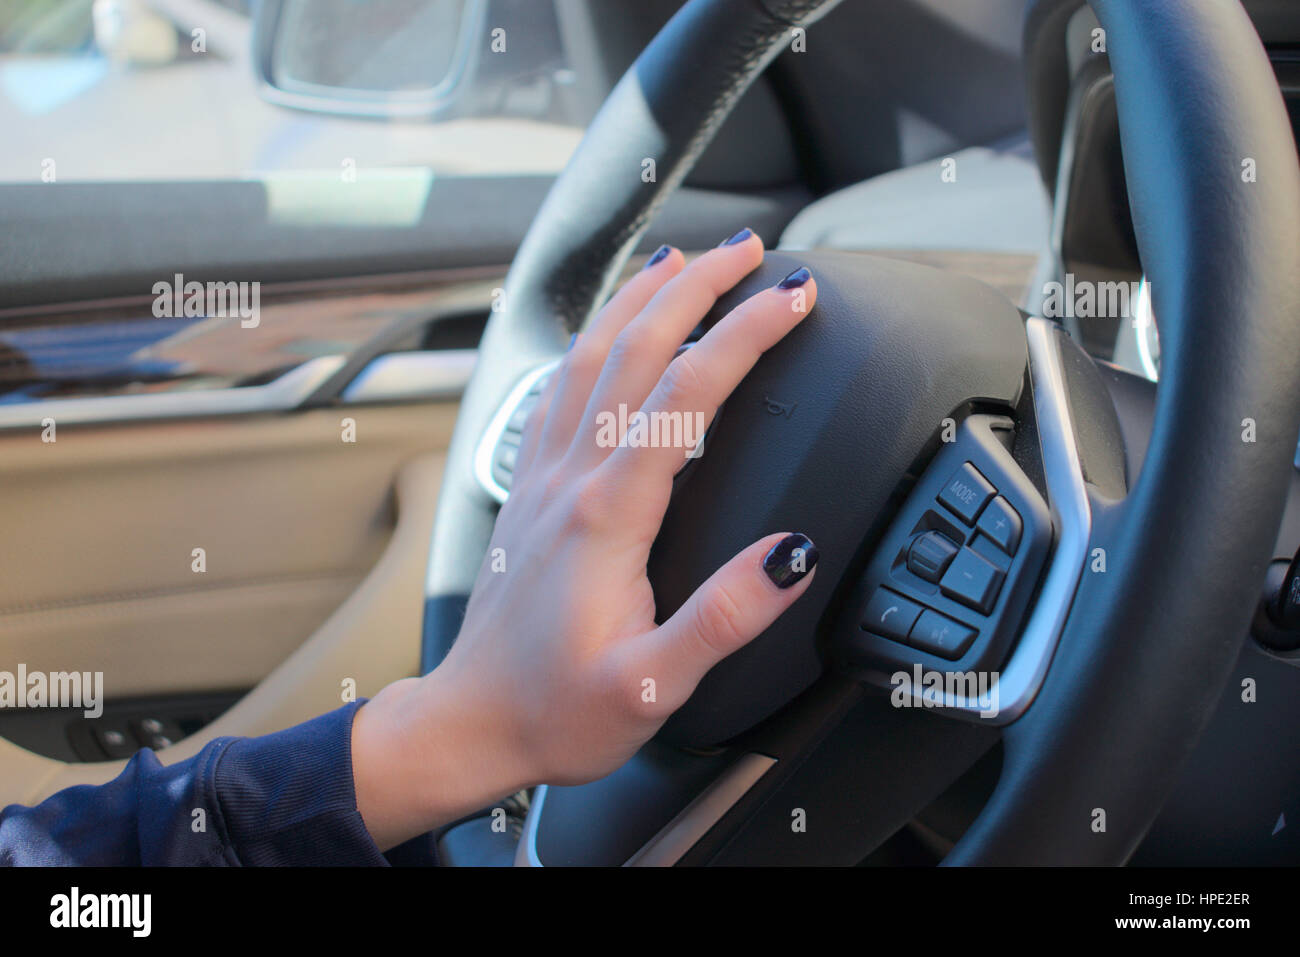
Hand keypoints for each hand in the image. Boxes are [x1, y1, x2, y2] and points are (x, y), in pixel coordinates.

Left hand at [352, 229, 818, 848]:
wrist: (469, 722)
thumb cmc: (557, 711)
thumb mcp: (652, 685)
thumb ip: (724, 617)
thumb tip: (792, 553)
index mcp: (609, 514)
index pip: (688, 394)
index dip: (746, 334)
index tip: (794, 297)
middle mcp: (572, 477)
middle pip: (636, 350)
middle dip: (697, 287)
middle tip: (750, 249)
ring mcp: (543, 476)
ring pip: (589, 356)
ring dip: (638, 297)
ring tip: (681, 258)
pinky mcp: (528, 489)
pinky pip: (557, 389)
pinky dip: (591, 340)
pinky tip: (604, 333)